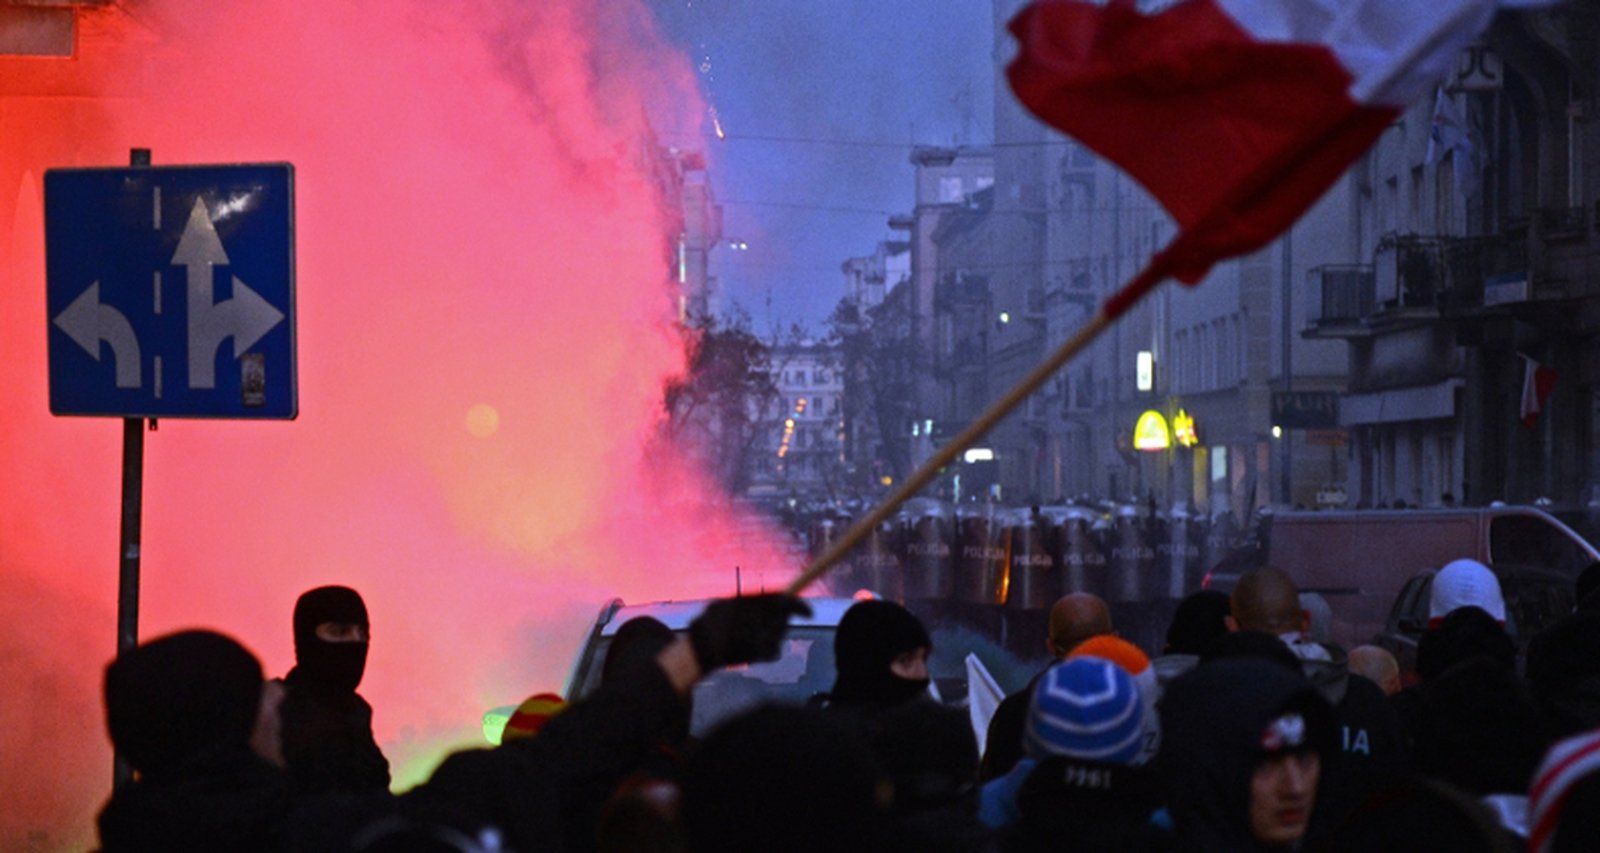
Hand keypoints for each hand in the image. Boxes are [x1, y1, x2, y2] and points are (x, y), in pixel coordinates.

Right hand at [688, 594, 812, 671]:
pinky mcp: (765, 655)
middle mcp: (768, 619)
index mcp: (759, 602)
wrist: (703, 647)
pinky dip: (767, 650)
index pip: (788, 601)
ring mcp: (768, 638)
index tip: (810, 613)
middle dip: (780, 620)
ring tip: (748, 636)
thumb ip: (750, 602)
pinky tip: (751, 649)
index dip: (801, 606)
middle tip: (764, 623)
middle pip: (784, 619)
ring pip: (779, 635)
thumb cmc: (711, 622)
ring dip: (770, 635)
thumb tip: (765, 602)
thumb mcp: (728, 602)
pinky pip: (775, 651)